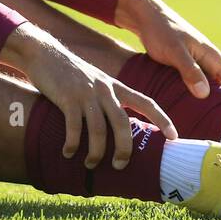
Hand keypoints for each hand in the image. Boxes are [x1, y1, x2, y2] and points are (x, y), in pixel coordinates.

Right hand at [1, 23, 176, 168]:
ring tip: (90, 164)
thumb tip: (120, 127)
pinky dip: (72, 144)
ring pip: (98, 130)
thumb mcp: (97, 81)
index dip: (162, 120)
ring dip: (95, 152)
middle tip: (119, 165)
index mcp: (116, 86)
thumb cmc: (72, 73)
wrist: (45, 53)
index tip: (174, 137)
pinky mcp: (67, 99)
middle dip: (123, 148)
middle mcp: (105, 90)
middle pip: (122, 123)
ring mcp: (86, 94)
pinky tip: (68, 153)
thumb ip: (110, 99)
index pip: (147, 102)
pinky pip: (74, 128)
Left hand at [113, 0, 220, 102]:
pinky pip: (199, 84)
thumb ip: (190, 71)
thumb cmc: (161, 32)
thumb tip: (205, 94)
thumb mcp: (175, 52)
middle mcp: (209, 60)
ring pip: (212, 87)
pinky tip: (194, 111)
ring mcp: (198, 62)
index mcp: (212, 56)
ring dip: (215, 103)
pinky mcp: (186, 65)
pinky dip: (200, 97)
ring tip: (214, 125)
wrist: (145, 16)